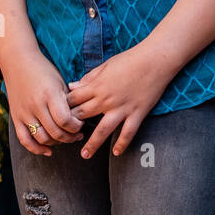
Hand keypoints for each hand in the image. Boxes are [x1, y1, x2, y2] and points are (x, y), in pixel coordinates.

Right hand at [3, 49, 82, 156]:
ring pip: (42, 138)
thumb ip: (68, 101)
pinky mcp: (16, 117)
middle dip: (70, 137)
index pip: (65, 120)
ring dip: (56, 143)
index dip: (76, 127)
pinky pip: (24, 139)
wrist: (18, 61)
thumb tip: (79, 119)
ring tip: (65, 139)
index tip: (81, 124)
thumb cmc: (43, 70)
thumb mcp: (60, 82)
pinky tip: (48, 151)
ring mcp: (24, 113)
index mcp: (50, 95)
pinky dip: (36, 149)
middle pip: (55, 132)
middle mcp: (36, 105)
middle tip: (78, 135)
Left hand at [66, 43, 173, 158]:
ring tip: (84, 155)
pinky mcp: (137, 113)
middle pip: (83, 116)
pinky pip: (128, 132)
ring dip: (92, 143)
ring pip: (103, 130)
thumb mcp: (105, 65)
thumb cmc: (130, 59)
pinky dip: (122, 143)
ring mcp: (122, 108)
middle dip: (72, 126)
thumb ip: (89, 77)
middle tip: (65, 138)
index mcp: (97, 85)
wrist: (155, 60)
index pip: (74, 99)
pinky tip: (116, 153)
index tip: (58, 115)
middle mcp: (107, 99)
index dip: (64, 107)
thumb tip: (72, 86)